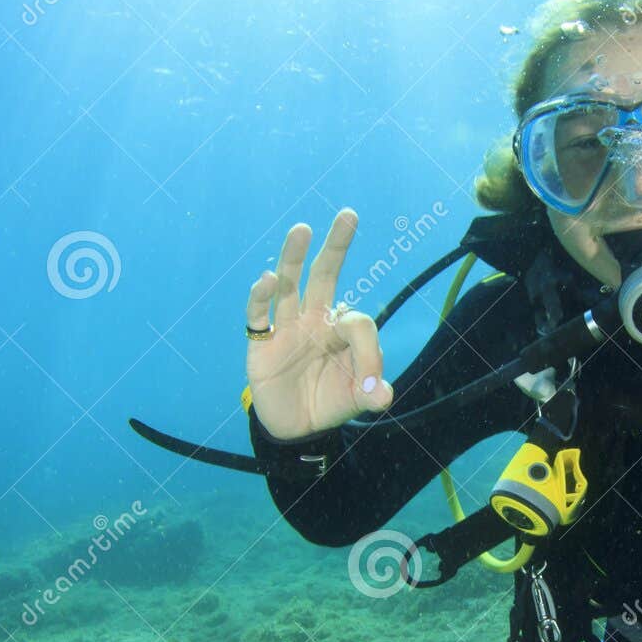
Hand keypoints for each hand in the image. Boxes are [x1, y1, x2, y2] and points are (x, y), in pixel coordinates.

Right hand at [246, 209, 393, 439]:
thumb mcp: (358, 399)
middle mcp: (314, 318)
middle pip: (324, 274)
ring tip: (301, 229)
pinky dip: (261, 295)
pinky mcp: (262, 343)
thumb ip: (373, 393)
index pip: (357, 320)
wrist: (297, 427)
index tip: (372, 386)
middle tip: (349, 214)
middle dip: (336, 246)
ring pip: (289, 283)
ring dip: (293, 257)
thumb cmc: (329, 400)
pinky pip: (259, 314)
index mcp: (340, 327)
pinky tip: (267, 279)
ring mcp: (287, 326)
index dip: (369, 351)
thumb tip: (382, 395)